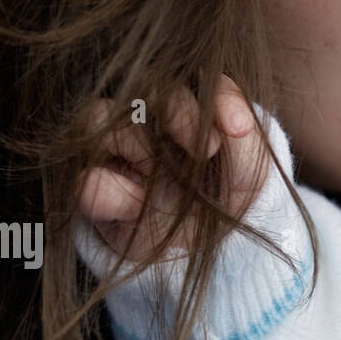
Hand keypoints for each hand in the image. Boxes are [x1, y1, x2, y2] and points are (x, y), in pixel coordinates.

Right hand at [76, 74, 269, 260]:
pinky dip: (111, 192)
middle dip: (179, 113)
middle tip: (208, 152)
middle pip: (146, 89)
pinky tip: (138, 207)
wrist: (213, 258)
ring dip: (139, 146)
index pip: (194, 81)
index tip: (235, 132)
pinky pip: (86, 180)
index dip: (212, 100)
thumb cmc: (232, 204)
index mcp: (190, 111)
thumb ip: (248, 142)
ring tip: (170, 181)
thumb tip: (236, 121)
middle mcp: (149, 124)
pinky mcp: (96, 192)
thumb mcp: (253, 176)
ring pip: (100, 118)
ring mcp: (117, 154)